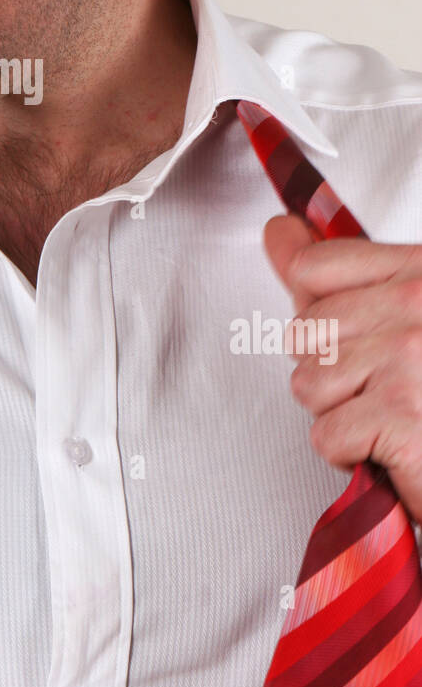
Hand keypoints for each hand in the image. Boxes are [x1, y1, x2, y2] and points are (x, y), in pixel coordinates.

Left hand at [265, 214, 421, 522]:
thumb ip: (337, 272)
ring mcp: (410, 359)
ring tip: (390, 416)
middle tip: (385, 388)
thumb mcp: (401, 311)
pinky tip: (392, 447)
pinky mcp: (402, 416)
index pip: (312, 266)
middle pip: (304, 330)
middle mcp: (416, 305)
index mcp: (420, 272)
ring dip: (340, 413)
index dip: (319, 314)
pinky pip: (327, 434)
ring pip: (308, 382)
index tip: (349, 336)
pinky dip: (353, 454)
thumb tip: (279, 231)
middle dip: (331, 370)